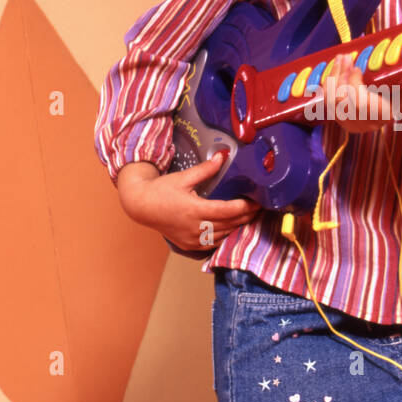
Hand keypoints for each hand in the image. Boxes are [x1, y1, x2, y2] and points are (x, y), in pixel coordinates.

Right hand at [119, 153, 258, 251]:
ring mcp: (193, 239)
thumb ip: (206, 169)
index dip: (246, 207)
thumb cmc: (161, 190)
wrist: (142, 207)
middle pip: (230, 224)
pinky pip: (214, 243)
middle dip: (247, 216)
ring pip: (224, 235)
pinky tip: (232, 227)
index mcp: (195, 210)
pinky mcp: (189, 245)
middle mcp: (196, 228)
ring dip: (238, 226)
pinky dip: (225, 235)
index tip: (258, 201)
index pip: (229, 211)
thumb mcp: (184, 177)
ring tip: (250, 216)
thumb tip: (223, 156)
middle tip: (259, 208)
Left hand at [322, 54, 401, 133]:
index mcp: (382, 116)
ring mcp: (350, 122)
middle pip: (341, 102)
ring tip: (340, 59)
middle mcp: (364, 123)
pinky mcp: (340, 117)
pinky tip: (335, 69)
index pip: (360, 104)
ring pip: (331, 101)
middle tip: (345, 57)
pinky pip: (327, 101)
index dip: (354, 84)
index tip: (357, 68)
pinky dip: (328, 83)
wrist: (398, 105)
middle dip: (340, 76)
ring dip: (333, 77)